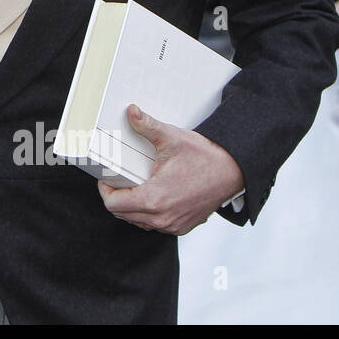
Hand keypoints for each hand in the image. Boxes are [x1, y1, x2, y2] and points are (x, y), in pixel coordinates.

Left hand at [96, 104, 244, 234]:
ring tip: (136, 186)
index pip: (113, 205)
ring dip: (132, 207)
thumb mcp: (172, 138)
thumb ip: (147, 125)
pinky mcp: (183, 226)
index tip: (107, 179)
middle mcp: (163, 217)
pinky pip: (156, 225)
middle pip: (123, 215)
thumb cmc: (206, 158)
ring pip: (139, 222)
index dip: (105, 190)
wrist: (234, 171)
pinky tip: (153, 196)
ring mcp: (174, 225)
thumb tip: (132, 112)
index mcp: (155, 198)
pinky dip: (149, 214)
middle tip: (120, 179)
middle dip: (117, 197)